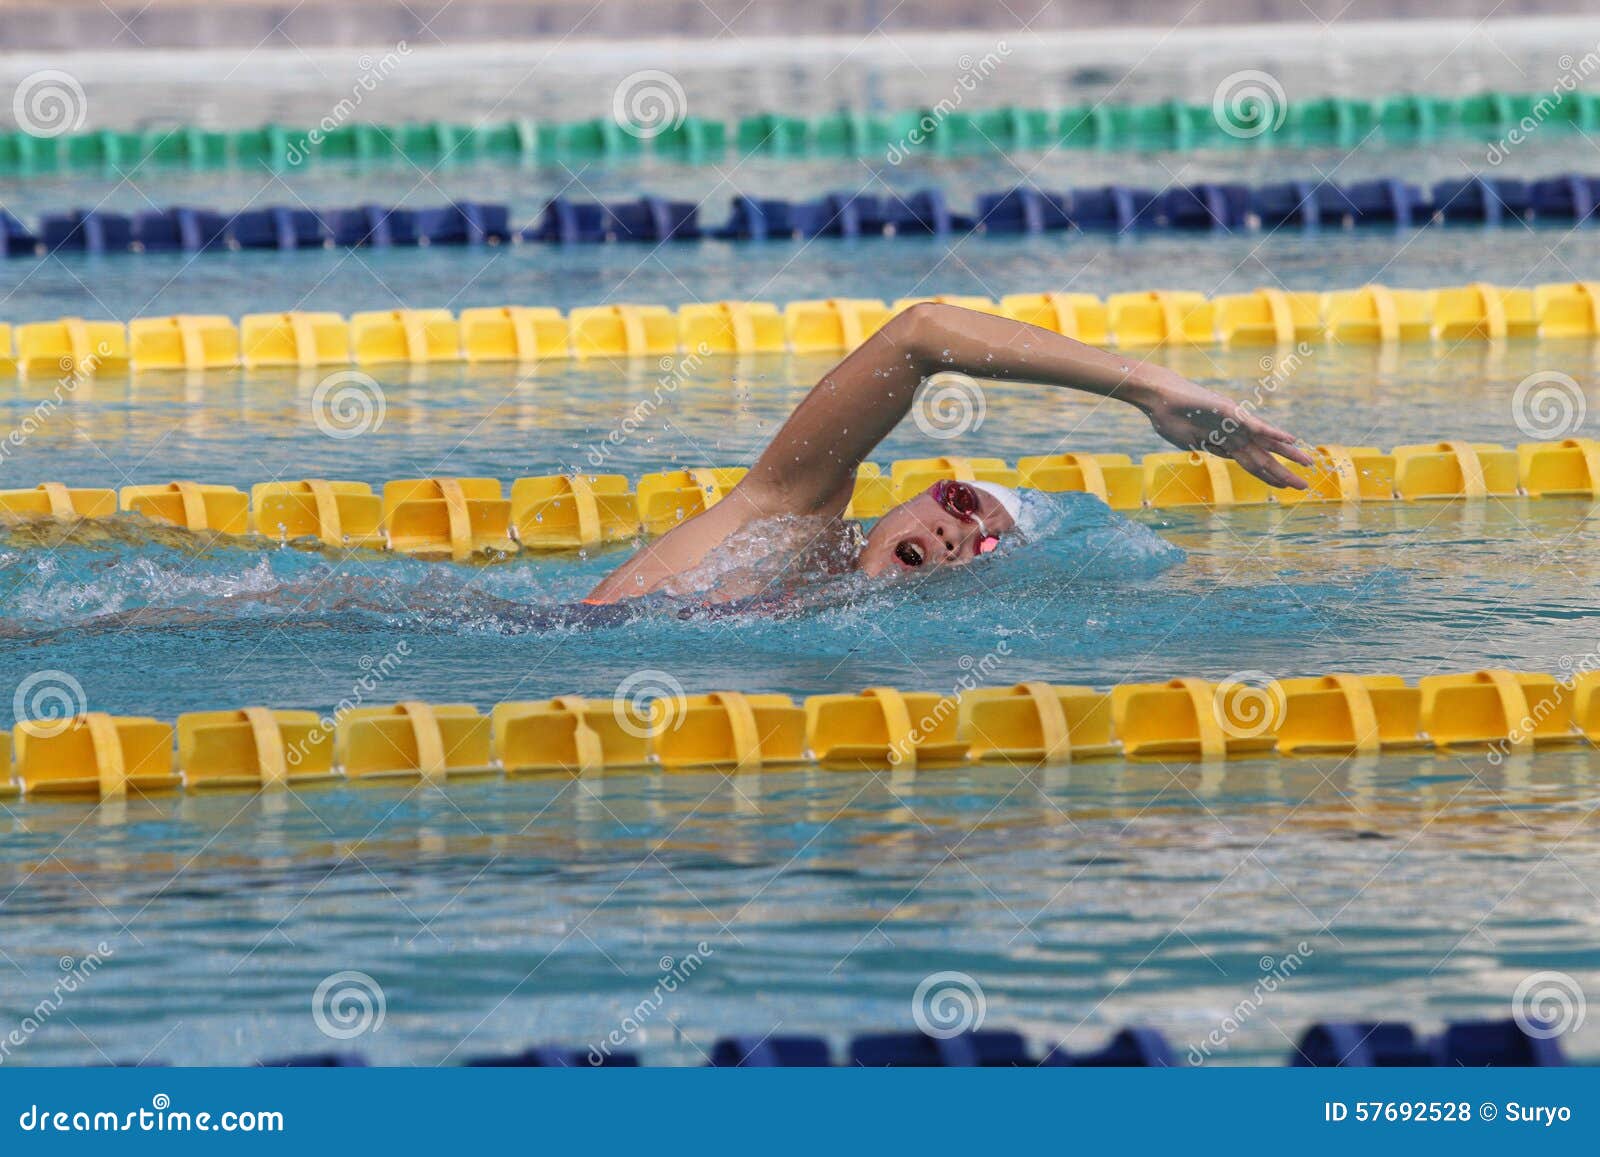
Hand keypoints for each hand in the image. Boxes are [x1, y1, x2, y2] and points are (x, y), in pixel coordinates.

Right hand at [1139, 373, 1312, 489]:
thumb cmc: (1169, 418)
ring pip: (1266, 442)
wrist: (1159, 399)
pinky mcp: (1231, 412)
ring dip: (1288, 454)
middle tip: (1304, 485)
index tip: (1283, 486)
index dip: (1268, 475)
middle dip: (1283, 472)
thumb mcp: (1191, 443)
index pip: (1251, 463)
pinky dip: (1273, 433)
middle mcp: (1234, 433)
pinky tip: (1291, 439)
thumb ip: (1210, 447)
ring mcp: (1234, 423)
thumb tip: (1223, 455)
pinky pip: (1255, 425)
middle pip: (1263, 456)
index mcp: (1224, 443)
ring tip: (1308, 464)